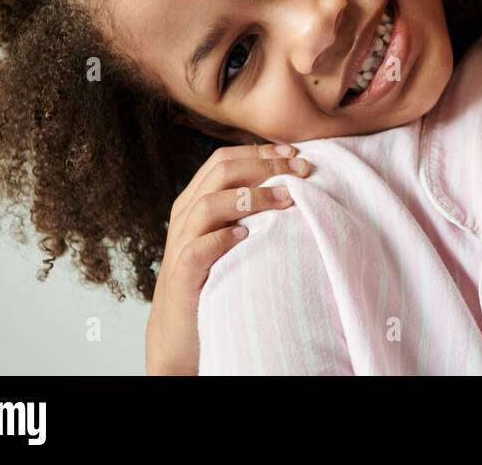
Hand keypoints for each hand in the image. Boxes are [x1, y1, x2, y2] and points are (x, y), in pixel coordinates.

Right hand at [145, 143, 311, 375]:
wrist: (181, 329)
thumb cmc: (215, 273)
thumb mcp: (229, 231)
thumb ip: (248, 207)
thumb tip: (292, 180)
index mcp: (195, 199)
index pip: (224, 159)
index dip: (259, 151)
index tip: (295, 153)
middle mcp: (186, 215)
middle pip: (221, 172)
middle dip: (264, 166)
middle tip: (301, 172)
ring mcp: (181, 243)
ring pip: (209, 204)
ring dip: (251, 198)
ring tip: (286, 200)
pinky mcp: (182, 274)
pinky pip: (197, 248)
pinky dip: (222, 238)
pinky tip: (247, 236)